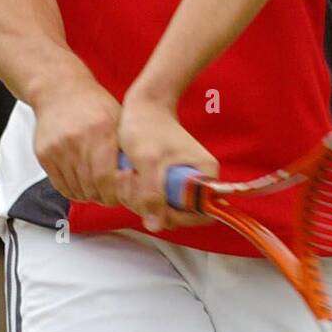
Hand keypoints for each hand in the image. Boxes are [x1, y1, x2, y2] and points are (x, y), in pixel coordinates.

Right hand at [32, 63, 122, 205]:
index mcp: (100, 130)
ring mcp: (57, 148)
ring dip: (90, 195)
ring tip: (98, 188)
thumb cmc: (93, 104)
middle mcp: (76, 140)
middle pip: (91, 186)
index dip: (116, 193)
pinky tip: (83, 184)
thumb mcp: (117, 118)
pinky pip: (60, 185)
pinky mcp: (43, 155)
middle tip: (112, 195)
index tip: (123, 195)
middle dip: (105, 196)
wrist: (59, 90)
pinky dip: (74, 190)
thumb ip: (126, 148)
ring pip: (76, 189)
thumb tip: (140, 178)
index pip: (106, 177)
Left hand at [115, 89, 218, 232]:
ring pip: (160, 208)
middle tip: (132, 181)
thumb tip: (156, 226)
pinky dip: (136, 192)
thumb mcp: (149, 161)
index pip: (202, 214)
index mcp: (205, 174)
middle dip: (150, 205)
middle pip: (178, 214)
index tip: (153, 205)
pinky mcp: (164, 180)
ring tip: (126, 173)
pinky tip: (127, 173)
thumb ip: (153, 193)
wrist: (141, 106)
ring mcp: (179, 181)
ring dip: (138, 198)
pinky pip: (152, 198)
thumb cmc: (148, 127)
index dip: (178, 217)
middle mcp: (197, 181)